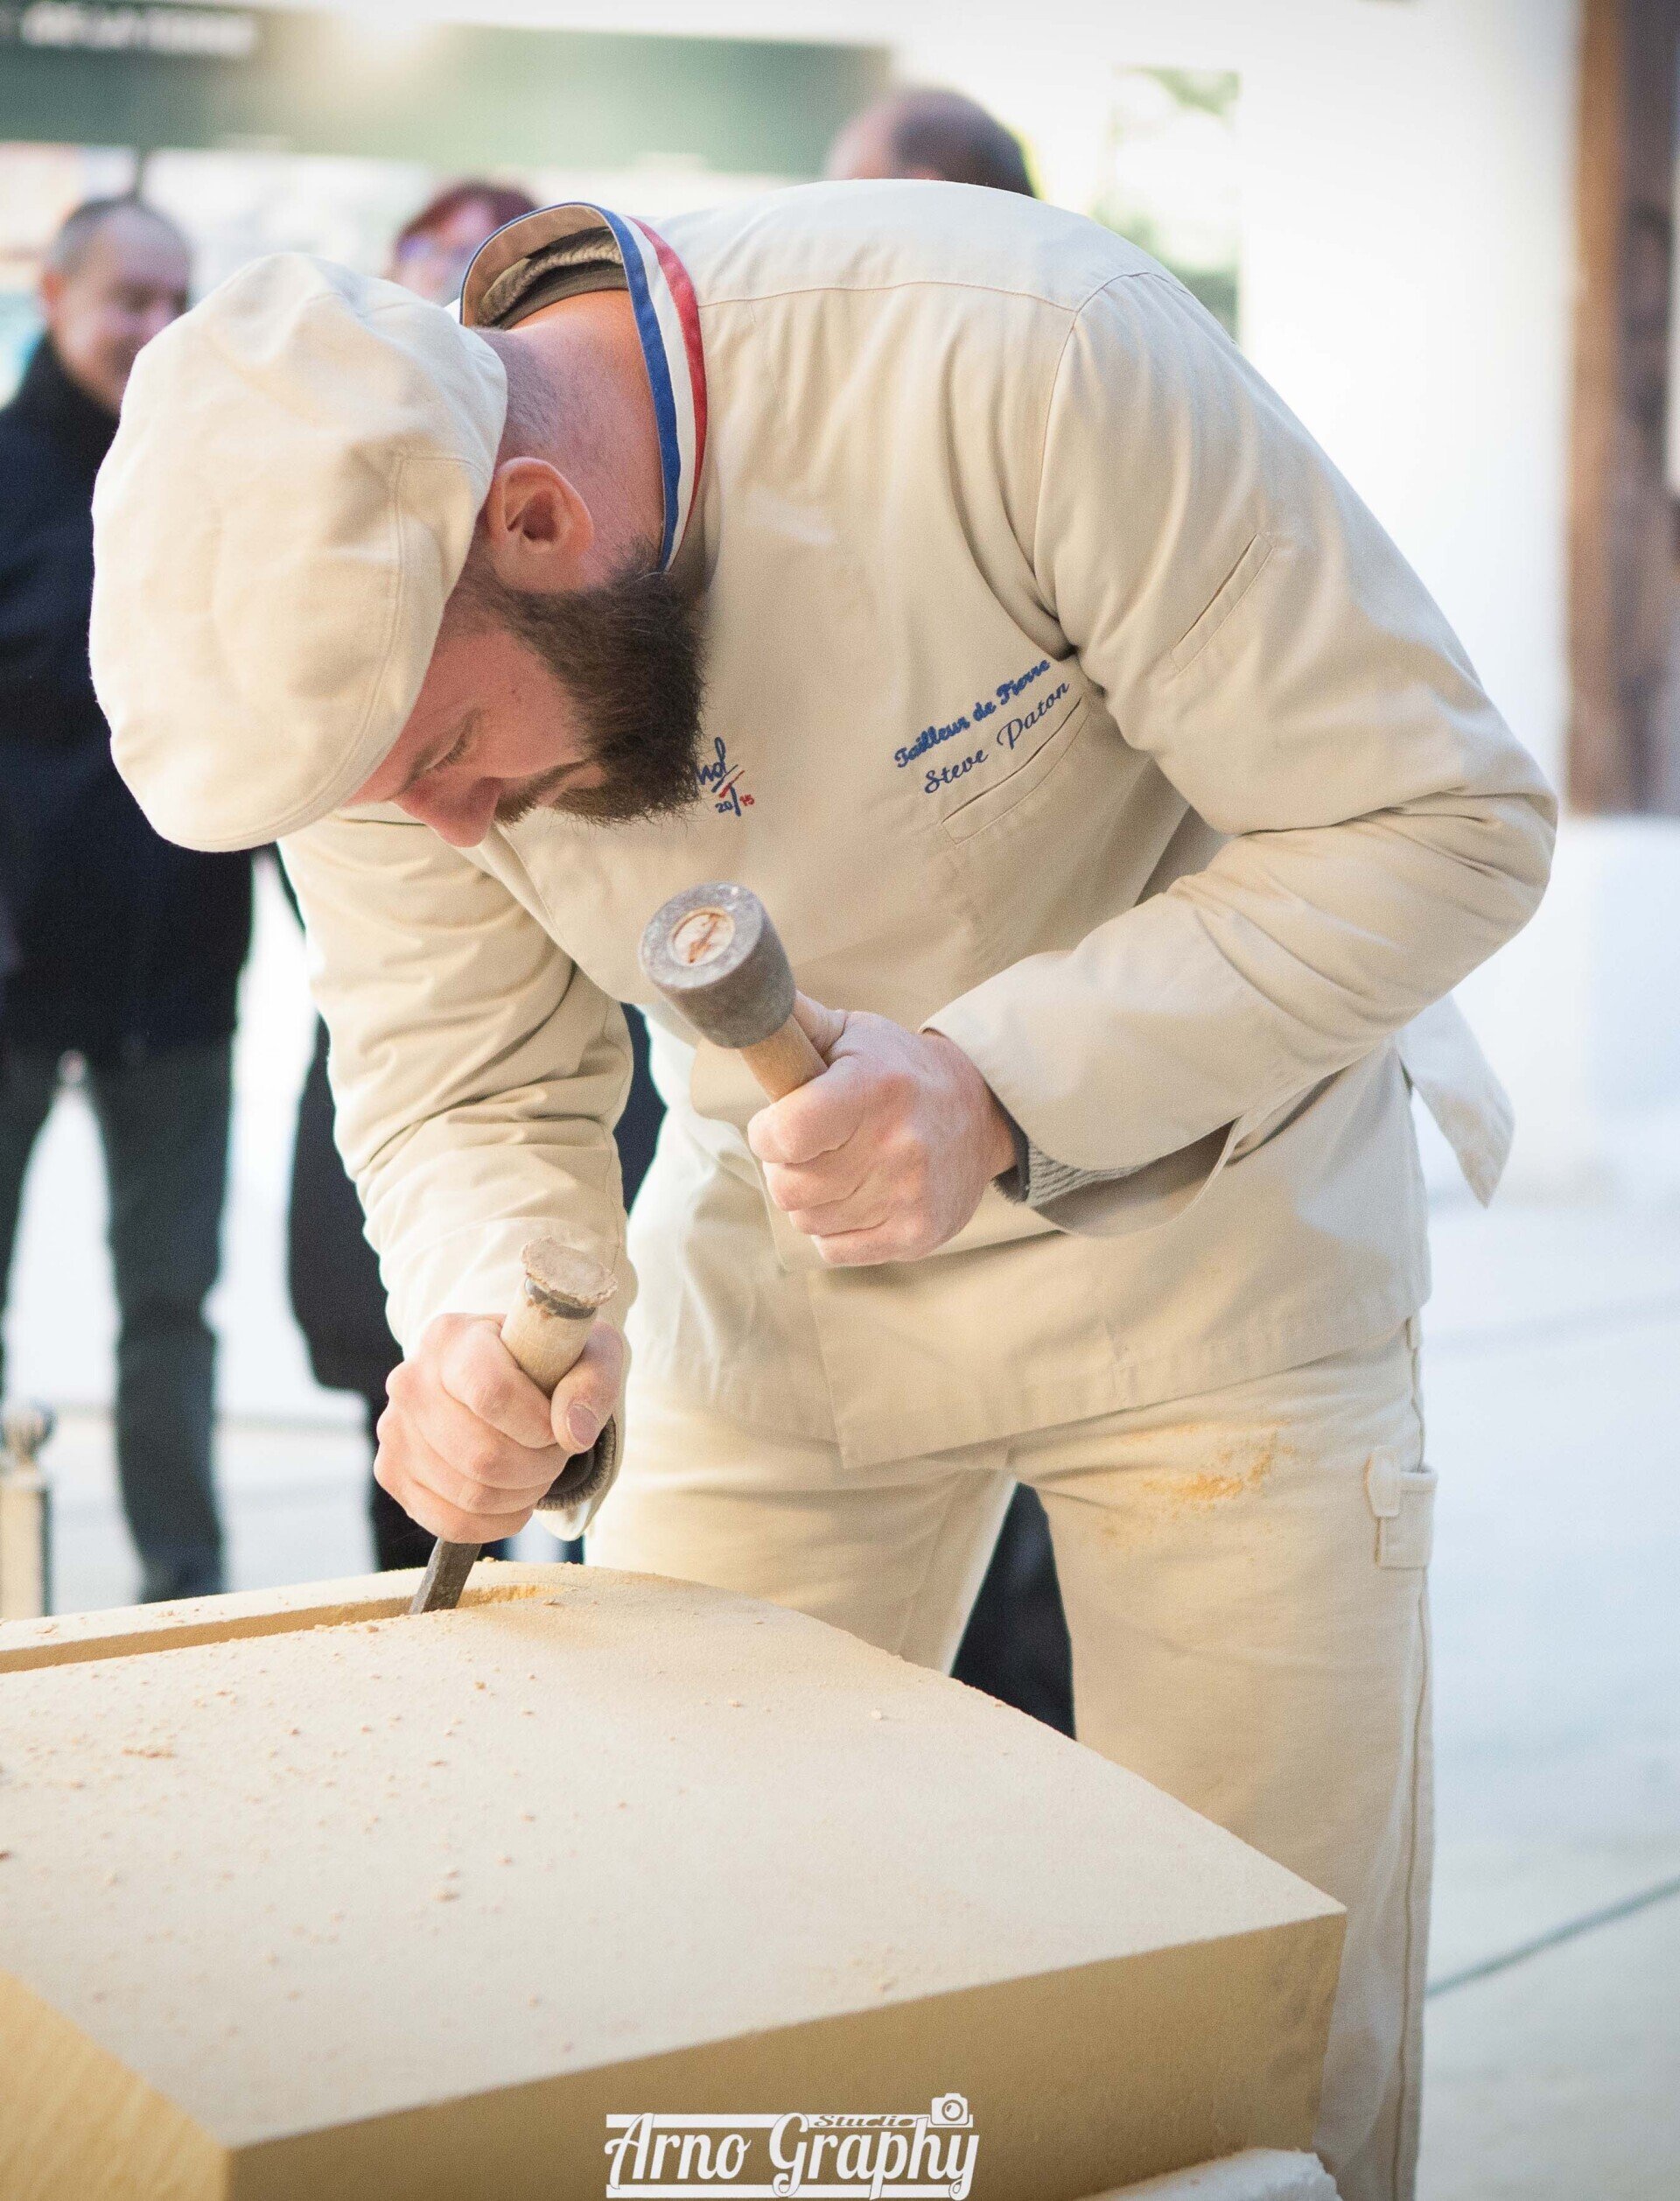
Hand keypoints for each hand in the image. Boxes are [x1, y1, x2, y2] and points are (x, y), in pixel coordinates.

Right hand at [375, 1313, 624, 1542]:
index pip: (493, 1394)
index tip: (560, 1428)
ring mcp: (394, 1430)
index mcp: (452, 1336)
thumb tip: (573, 1433)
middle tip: (556, 1453)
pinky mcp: (392, 1473)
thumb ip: (591, 1383)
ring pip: (471, 1495)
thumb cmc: (548, 1363)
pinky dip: (497, 1522)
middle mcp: (410, 1380)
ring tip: (536, 1468)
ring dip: (523, 1494)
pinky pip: (451, 1524)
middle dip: (539, 1467)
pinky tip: (515, 1497)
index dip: (539, 1426)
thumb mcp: (587, 1354)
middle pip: (483, 1456)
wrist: (503, 1376)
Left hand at [746, 1000, 1015, 1265]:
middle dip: (786, 1167)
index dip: (767, 1133)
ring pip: (807, 1221)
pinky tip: (857, 1196)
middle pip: (788, 1188)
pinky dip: (834, 1228)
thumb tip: (742, 998)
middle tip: (811, 1147)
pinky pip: (834, 1249)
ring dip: (811, 1199)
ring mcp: (910, 1195)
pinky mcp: (918, 1234)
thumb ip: (795, 1022)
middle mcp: (897, 1144)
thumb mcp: (851, 1033)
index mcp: (872, 1088)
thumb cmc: (896, 1070)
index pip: (785, 1135)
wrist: (979, 1113)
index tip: (778, 1122)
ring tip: (839, 1168)